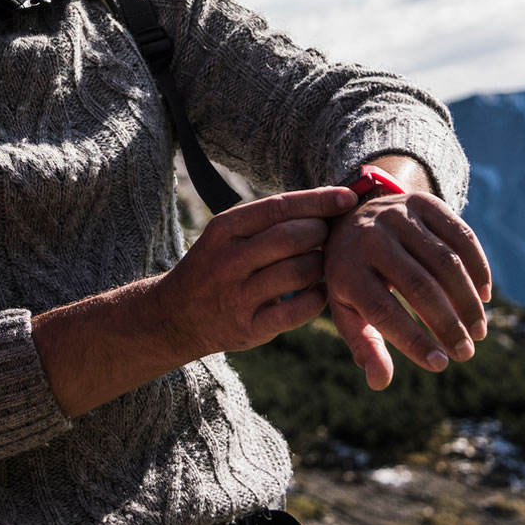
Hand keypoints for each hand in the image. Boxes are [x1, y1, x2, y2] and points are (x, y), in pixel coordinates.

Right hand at [153, 186, 361, 356]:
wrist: (176, 315)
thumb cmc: (215, 266)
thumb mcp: (227, 235)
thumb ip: (268, 221)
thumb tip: (325, 202)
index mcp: (225, 229)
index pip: (279, 207)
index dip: (319, 201)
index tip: (347, 198)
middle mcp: (229, 260)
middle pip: (293, 237)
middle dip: (321, 233)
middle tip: (327, 237)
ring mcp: (239, 295)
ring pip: (299, 271)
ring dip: (321, 266)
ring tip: (319, 264)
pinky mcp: (250, 327)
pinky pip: (298, 310)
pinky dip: (317, 298)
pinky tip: (317, 292)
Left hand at [325, 176, 491, 390]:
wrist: (353, 217)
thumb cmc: (353, 276)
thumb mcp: (347, 308)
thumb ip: (363, 344)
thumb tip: (380, 382)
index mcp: (346, 269)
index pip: (383, 310)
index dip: (413, 340)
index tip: (440, 364)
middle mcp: (371, 237)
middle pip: (419, 286)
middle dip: (447, 324)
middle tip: (465, 353)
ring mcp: (398, 215)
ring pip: (445, 262)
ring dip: (467, 302)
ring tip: (477, 332)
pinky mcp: (423, 203)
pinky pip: (462, 237)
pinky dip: (479, 269)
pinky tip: (483, 297)